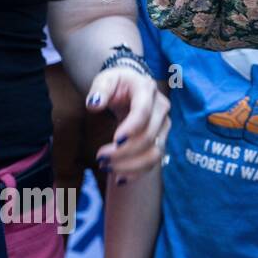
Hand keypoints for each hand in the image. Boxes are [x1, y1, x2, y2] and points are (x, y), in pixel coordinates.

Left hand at [85, 66, 168, 181]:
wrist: (131, 85)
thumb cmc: (116, 82)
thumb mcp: (105, 79)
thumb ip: (99, 90)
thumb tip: (94, 104)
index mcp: (146, 90)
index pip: (143, 112)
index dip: (131, 128)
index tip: (115, 141)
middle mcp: (160, 109)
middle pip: (149, 136)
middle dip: (124, 151)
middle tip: (100, 157)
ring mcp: (163, 126)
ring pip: (155, 153)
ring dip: (131, 165)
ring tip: (106, 167)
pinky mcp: (160, 140)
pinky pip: (154, 161)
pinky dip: (137, 172)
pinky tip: (119, 177)